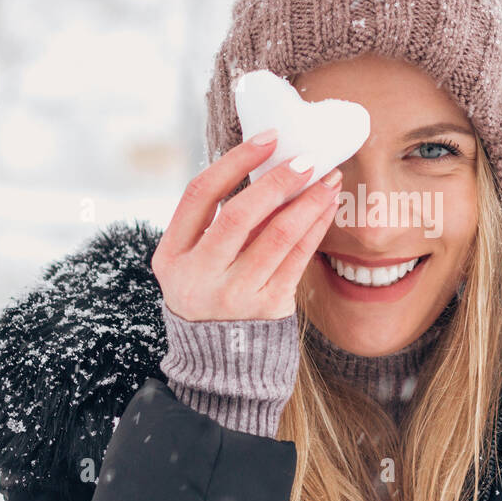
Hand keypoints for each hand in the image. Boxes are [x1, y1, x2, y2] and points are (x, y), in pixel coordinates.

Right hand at [152, 131, 341, 320]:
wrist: (220, 361)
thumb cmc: (211, 293)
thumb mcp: (193, 262)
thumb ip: (215, 223)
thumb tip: (266, 167)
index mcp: (172, 256)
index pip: (200, 194)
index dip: (235, 161)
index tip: (268, 138)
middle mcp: (198, 276)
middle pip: (239, 214)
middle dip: (278, 181)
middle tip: (307, 160)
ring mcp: (234, 295)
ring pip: (278, 235)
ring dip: (308, 202)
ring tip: (329, 179)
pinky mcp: (267, 308)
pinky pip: (298, 258)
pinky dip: (316, 227)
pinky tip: (327, 208)